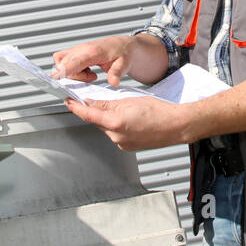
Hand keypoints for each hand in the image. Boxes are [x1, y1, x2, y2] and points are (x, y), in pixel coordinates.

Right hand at [53, 36, 140, 85]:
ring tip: (90, 74)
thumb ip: (117, 73)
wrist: (124, 45)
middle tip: (92, 76)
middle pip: (64, 64)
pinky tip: (87, 71)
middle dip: (73, 76)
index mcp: (93, 51)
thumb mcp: (124, 64)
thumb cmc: (123, 53)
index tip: (55, 77)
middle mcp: (82, 49)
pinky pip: (64, 62)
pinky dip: (72, 70)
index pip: (73, 61)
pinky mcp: (76, 53)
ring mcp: (77, 50)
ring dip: (72, 73)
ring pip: (61, 63)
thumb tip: (113, 82)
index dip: (63, 70)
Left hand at [64, 96, 188, 150]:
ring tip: (127, 109)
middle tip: (101, 99)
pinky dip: (119, 125)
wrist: (176, 125)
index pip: (88, 115)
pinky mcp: (129, 147)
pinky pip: (117, 134)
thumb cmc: (159, 111)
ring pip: (108, 128)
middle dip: (97, 111)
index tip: (68, 101)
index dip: (76, 107)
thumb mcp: (130, 100)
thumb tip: (93, 103)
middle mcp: (116, 136)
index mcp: (115, 123)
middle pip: (98, 121)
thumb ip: (108, 104)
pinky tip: (131, 119)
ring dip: (110, 118)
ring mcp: (123, 144)